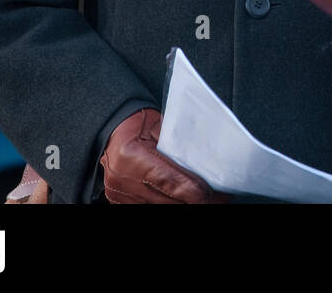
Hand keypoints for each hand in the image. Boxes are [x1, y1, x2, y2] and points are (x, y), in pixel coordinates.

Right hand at [100, 108, 227, 202]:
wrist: (112, 130)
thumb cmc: (139, 124)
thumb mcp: (160, 127)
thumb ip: (179, 145)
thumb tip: (208, 162)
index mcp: (131, 153)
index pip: (167, 179)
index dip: (192, 190)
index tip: (209, 194)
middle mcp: (121, 176)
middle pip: (166, 199)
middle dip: (194, 200)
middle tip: (219, 199)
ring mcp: (119, 191)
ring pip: (159, 205)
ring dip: (184, 203)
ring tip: (206, 199)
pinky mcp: (119, 200)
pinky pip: (149, 206)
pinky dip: (169, 202)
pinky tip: (186, 200)